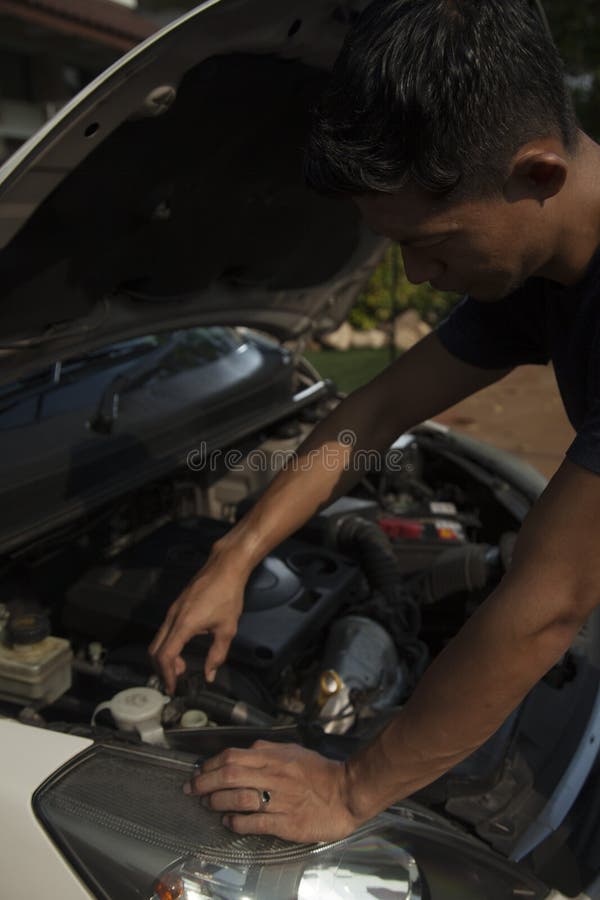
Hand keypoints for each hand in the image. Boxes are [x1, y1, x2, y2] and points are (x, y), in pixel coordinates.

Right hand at [149, 552, 245, 692]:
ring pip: (158, 639)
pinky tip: (182, 648)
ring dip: (165, 657)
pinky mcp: (176, 606)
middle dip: (162, 669)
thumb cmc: (228, 595)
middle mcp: (172, 617)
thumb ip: (217, 654)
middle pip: (155, 650)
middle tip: (175, 680)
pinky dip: (168, 644)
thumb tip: (209, 674)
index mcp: (184, 624)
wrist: (225, 567)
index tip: (173, 687)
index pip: (166, 656)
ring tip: (181, 667)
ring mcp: (172, 610)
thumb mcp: (227, 629)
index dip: (167, 674)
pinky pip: (164, 630)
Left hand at [183, 740, 362, 842]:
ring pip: (238, 798)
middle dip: (204, 783)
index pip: (232, 756)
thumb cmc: (320, 773)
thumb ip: (268, 750)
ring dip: (217, 802)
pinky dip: (237, 822)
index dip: (210, 764)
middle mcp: (274, 776)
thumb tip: (246, 751)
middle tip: (191, 789)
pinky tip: (228, 822)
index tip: (198, 771)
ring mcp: (280, 799)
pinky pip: (255, 822)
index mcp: (274, 757)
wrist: (347, 792)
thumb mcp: (293, 751)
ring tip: (207, 805)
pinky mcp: (286, 822)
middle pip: (229, 775)